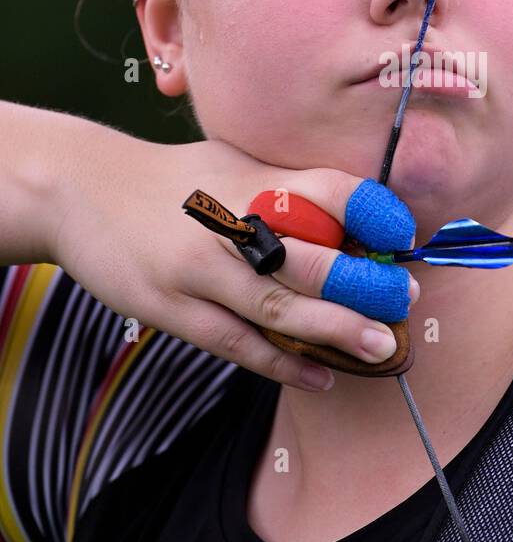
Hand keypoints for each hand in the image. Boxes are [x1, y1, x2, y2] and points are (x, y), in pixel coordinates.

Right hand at [51, 126, 416, 390]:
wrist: (77, 191)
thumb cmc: (173, 180)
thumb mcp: (233, 164)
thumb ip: (288, 188)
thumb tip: (359, 221)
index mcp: (252, 178)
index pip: (330, 190)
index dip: (376, 214)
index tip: (406, 239)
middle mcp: (229, 222)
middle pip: (312, 258)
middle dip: (366, 286)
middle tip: (405, 303)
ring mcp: (199, 269)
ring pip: (278, 308)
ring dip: (336, 332)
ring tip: (382, 349)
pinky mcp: (172, 308)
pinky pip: (238, 343)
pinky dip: (283, 364)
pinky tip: (322, 376)